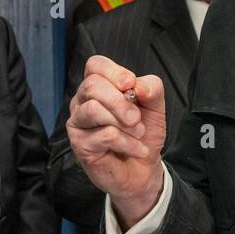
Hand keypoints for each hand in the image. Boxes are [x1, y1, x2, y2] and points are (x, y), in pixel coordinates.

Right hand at [65, 55, 166, 227]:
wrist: (143, 168)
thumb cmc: (143, 134)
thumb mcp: (155, 107)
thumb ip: (151, 89)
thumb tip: (137, 85)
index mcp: (101, 86)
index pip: (95, 65)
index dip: (114, 72)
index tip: (130, 85)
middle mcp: (84, 101)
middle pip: (92, 86)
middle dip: (120, 101)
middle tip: (137, 118)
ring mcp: (78, 122)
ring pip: (93, 109)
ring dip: (124, 123)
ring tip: (138, 133)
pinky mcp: (80, 144)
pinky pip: (104, 135)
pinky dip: (128, 142)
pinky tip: (137, 148)